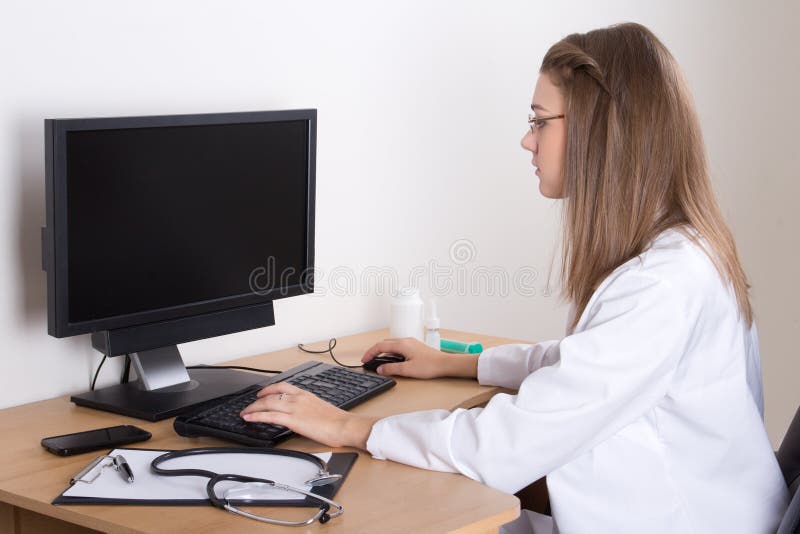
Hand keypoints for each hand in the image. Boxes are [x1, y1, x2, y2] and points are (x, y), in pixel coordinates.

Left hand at [240, 383, 377, 448]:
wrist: (344, 426)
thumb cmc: (337, 421)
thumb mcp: (320, 409)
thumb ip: (308, 409)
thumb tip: (302, 415)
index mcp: (305, 394)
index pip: (282, 386)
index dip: (268, 389)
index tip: (261, 393)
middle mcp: (298, 398)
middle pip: (271, 394)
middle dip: (256, 400)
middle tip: (249, 405)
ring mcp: (295, 408)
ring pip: (267, 403)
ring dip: (253, 408)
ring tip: (245, 413)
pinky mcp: (293, 420)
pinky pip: (270, 416)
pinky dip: (257, 416)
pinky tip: (249, 418)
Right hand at [362, 337, 476, 378]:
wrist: (445, 364)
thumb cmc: (429, 366)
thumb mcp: (407, 370)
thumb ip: (392, 369)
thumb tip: (380, 369)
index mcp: (402, 344)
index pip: (380, 346)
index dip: (370, 353)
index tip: (364, 360)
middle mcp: (405, 340)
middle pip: (385, 343)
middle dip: (375, 351)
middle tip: (369, 360)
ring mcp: (411, 343)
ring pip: (392, 345)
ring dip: (383, 351)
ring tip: (378, 361)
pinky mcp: (415, 347)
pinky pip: (398, 347)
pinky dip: (391, 352)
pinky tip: (392, 360)